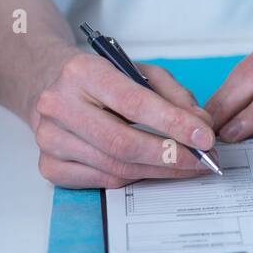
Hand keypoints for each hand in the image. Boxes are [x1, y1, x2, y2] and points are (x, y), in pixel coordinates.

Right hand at [28, 50, 217, 188]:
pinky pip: (101, 181)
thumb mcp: (140, 71)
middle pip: (122, 143)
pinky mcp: (48, 165)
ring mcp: (49, 138)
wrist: (49, 85)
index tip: (204, 137)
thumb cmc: (102, 79)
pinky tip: (152, 170)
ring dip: (158, 171)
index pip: (134, 103)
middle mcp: (59, 105)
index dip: (174, 123)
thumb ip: (173, 94)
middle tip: (202, 161)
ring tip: (186, 167)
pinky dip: (133, 178)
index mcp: (83, 72)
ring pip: (114, 167)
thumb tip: (201, 125)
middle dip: (170, 156)